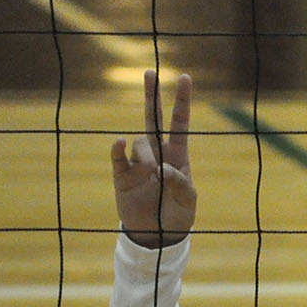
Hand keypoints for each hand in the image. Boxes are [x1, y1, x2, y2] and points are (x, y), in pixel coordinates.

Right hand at [112, 70, 194, 248]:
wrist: (157, 234)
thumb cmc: (177, 215)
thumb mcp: (188, 200)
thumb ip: (179, 182)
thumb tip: (160, 168)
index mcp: (177, 155)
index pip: (179, 123)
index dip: (182, 101)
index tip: (185, 77)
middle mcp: (156, 153)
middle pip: (153, 118)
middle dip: (152, 96)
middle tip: (150, 72)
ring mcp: (137, 162)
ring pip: (140, 144)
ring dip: (147, 157)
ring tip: (152, 178)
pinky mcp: (122, 174)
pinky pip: (118, 156)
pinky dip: (118, 149)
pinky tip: (120, 142)